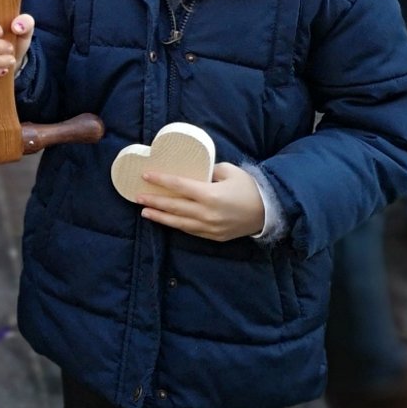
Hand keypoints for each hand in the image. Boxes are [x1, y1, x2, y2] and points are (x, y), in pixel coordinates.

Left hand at [138, 163, 265, 241]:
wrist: (269, 212)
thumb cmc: (249, 188)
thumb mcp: (229, 172)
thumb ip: (210, 171)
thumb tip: (195, 172)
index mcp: (210, 194)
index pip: (179, 186)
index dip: (161, 181)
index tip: (146, 176)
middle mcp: (207, 213)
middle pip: (174, 206)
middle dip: (154, 201)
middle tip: (137, 196)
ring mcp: (210, 227)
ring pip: (179, 222)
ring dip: (160, 216)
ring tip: (144, 212)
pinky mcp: (213, 236)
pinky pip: (190, 231)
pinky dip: (176, 225)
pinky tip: (166, 221)